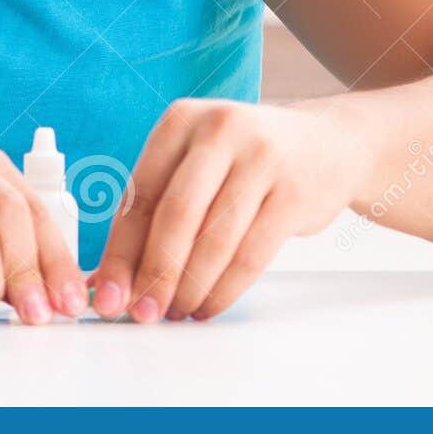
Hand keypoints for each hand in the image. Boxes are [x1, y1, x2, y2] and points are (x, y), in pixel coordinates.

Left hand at [90, 98, 368, 322]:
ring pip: (214, 239)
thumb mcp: (196, 164)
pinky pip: (251, 255)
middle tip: (143, 313)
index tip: (106, 295)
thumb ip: (154, 211)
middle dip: (154, 274)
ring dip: (190, 287)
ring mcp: (261, 157)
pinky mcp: (294, 192)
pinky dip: (225, 289)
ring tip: (177, 311)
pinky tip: (209, 305)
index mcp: (180, 120)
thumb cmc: (243, 161)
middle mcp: (219, 129)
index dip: (120, 251)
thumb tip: (106, 277)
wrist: (326, 145)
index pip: (140, 193)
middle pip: (175, 215)